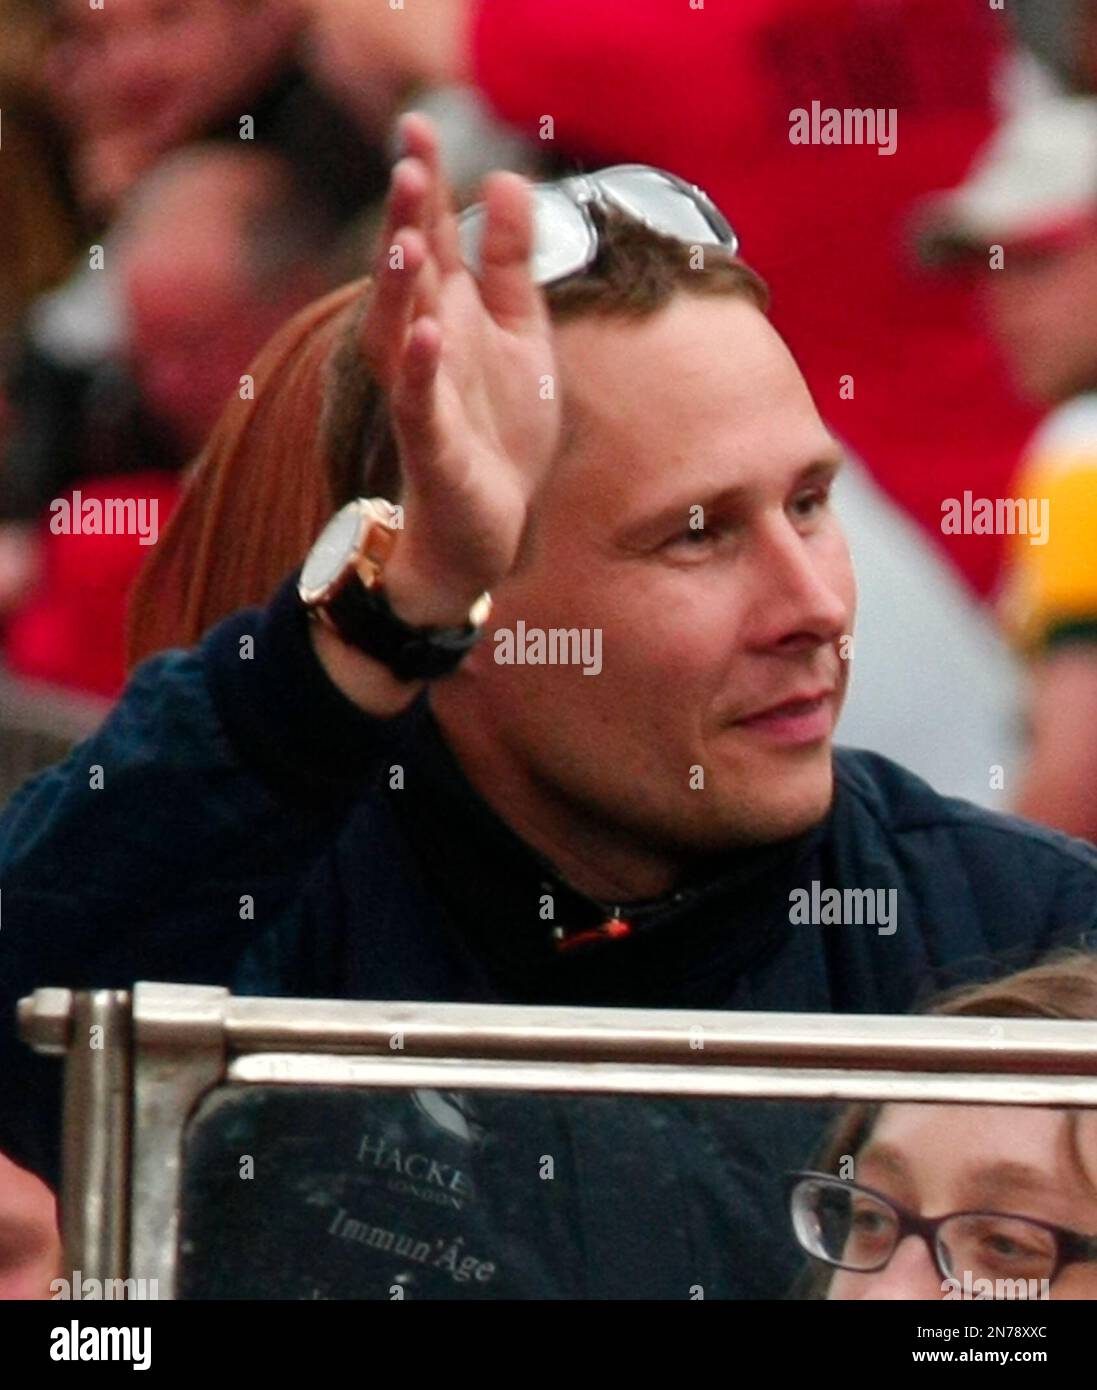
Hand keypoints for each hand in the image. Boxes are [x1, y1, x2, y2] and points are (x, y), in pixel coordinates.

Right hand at [358, 111, 560, 623]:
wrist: (489, 525)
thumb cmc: (499, 430)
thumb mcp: (521, 335)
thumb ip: (515, 263)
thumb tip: (508, 179)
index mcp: (449, 314)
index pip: (432, 237)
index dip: (426, 185)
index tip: (417, 124)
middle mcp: (427, 347)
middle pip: (409, 275)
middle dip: (408, 220)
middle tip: (408, 161)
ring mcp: (424, 395)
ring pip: (399, 332)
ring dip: (400, 288)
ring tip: (407, 241)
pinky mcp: (431, 445)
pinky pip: (418, 401)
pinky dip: (420, 367)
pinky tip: (429, 333)